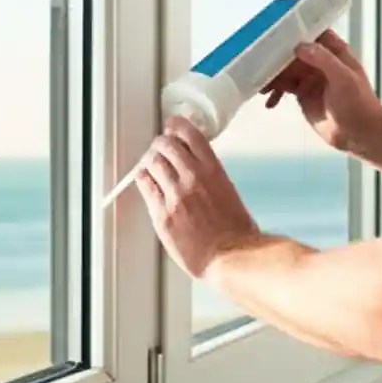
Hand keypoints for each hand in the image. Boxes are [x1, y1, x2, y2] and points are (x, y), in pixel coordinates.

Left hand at [136, 116, 259, 279]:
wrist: (232, 257)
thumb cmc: (237, 231)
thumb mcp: (229, 191)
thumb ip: (210, 176)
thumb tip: (196, 165)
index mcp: (213, 170)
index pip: (190, 134)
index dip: (177, 126)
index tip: (172, 125)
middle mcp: (192, 178)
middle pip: (166, 145)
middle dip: (161, 143)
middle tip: (160, 147)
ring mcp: (175, 196)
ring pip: (152, 162)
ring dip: (150, 160)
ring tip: (151, 164)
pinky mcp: (162, 214)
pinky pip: (145, 186)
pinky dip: (144, 178)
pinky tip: (146, 179)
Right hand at [260, 30, 381, 152]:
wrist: (359, 134)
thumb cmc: (358, 103)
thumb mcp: (343, 78)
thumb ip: (323, 60)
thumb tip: (298, 46)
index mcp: (334, 52)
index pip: (312, 33)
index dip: (295, 29)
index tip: (274, 29)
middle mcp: (320, 61)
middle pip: (293, 51)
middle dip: (276, 55)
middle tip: (257, 60)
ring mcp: (310, 78)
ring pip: (286, 70)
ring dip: (272, 75)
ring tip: (259, 84)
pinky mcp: (303, 94)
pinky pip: (284, 88)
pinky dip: (274, 92)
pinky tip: (268, 102)